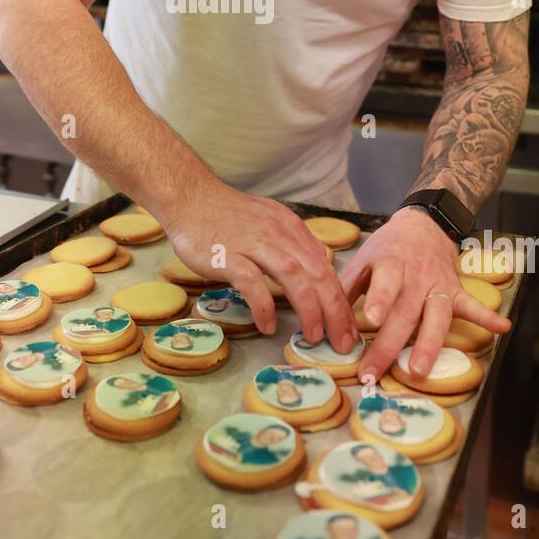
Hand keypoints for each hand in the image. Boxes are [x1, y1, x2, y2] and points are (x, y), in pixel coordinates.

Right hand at [163, 177, 359, 352]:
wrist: (191, 196)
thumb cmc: (227, 215)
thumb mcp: (270, 221)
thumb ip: (292, 244)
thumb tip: (314, 269)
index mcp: (291, 229)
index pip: (326, 268)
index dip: (340, 300)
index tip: (347, 327)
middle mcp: (279, 235)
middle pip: (318, 274)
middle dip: (335, 311)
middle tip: (343, 342)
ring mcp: (254, 244)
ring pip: (293, 276)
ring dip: (309, 309)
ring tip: (314, 336)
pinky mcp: (227, 255)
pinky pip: (251, 282)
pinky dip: (263, 306)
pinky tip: (268, 326)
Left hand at [337, 207, 510, 381]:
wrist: (423, 225)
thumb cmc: (387, 248)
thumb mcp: (362, 259)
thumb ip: (347, 290)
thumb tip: (333, 327)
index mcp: (391, 263)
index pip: (387, 281)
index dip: (380, 299)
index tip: (372, 319)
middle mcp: (417, 276)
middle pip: (406, 312)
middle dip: (389, 345)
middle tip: (374, 371)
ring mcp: (439, 284)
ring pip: (436, 316)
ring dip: (429, 344)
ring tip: (421, 371)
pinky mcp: (455, 290)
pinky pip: (472, 304)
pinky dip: (487, 316)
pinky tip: (503, 328)